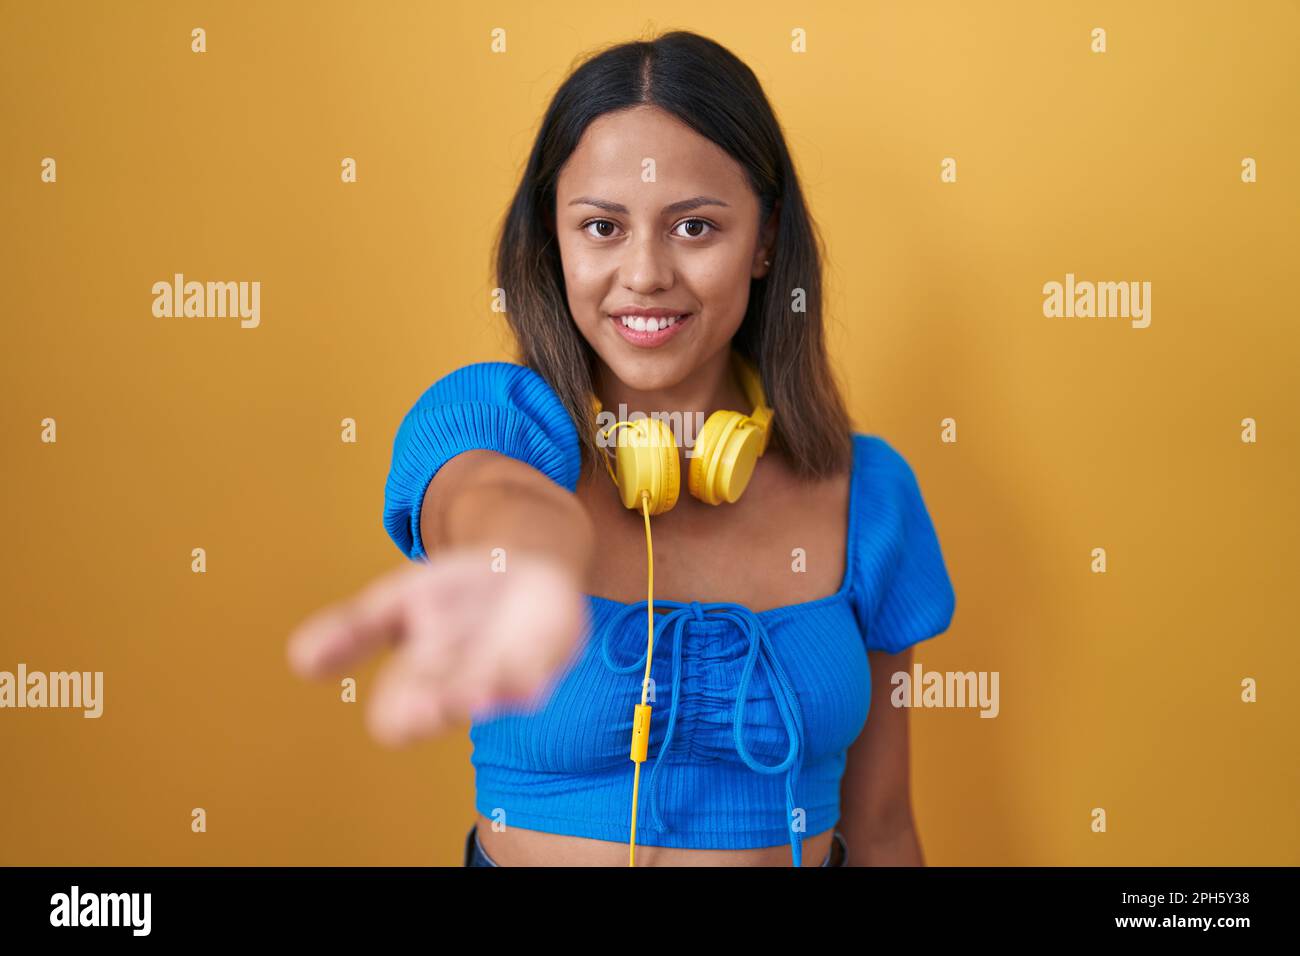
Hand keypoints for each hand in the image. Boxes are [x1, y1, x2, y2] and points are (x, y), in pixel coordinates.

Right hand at [286, 548, 587, 745]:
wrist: (523, 565)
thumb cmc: (457, 594)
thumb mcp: (398, 602)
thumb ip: (354, 629)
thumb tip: (297, 659)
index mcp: (422, 676)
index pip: (400, 713)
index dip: (399, 717)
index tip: (395, 716)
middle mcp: (462, 681)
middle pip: (444, 707)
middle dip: (437, 709)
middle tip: (429, 710)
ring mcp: (508, 670)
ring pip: (492, 694)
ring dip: (482, 696)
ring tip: (474, 700)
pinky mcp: (549, 654)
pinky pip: (540, 672)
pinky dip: (531, 679)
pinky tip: (528, 686)